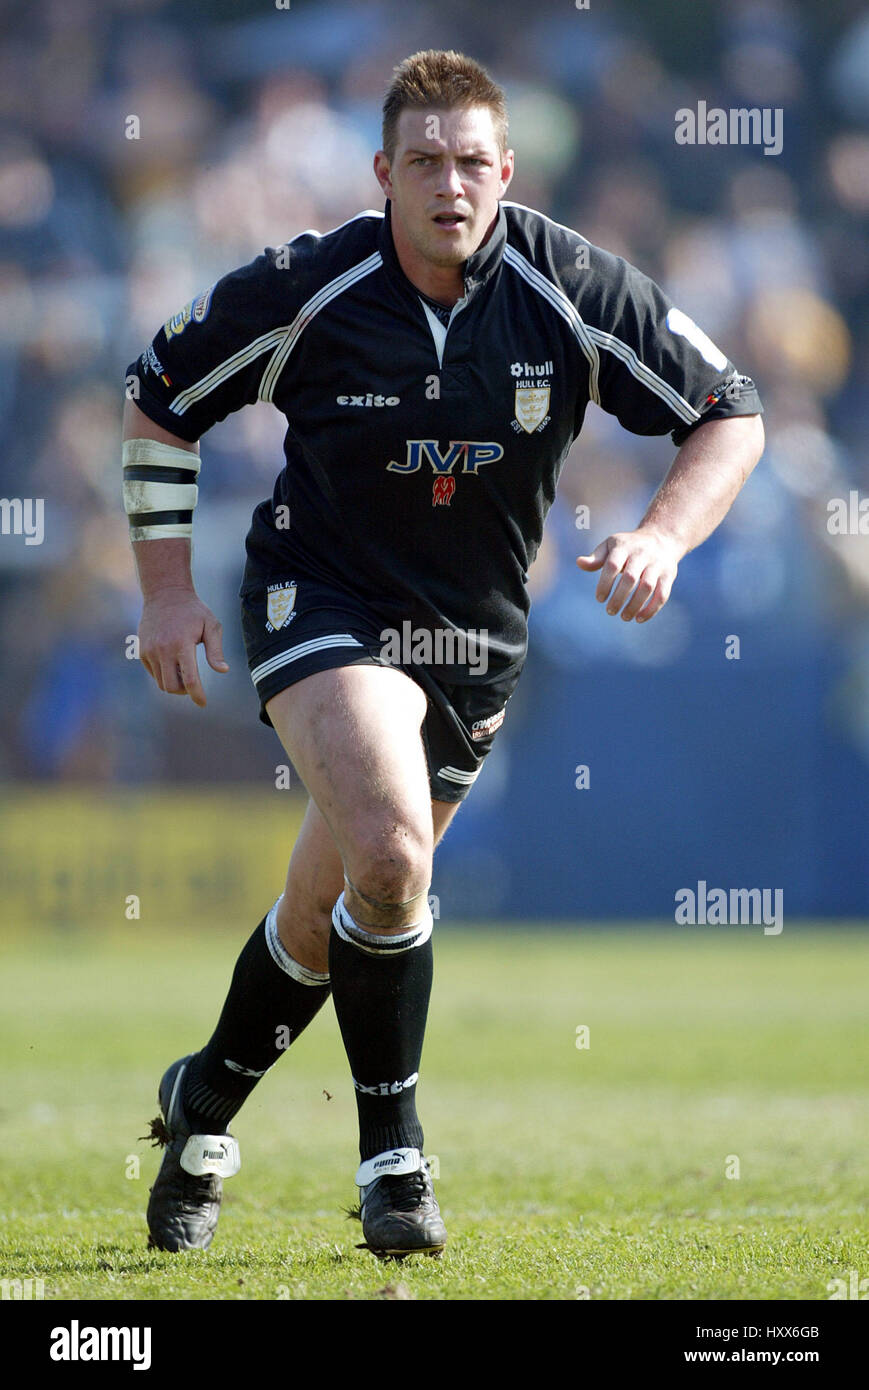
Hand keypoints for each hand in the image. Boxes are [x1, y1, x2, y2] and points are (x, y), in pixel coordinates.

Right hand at [138, 588, 228, 705]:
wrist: (165, 594)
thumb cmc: (193, 610)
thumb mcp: (211, 625)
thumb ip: (216, 650)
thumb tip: (223, 671)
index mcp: (182, 644)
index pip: (189, 679)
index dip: (197, 695)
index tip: (203, 703)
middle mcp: (163, 649)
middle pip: (172, 687)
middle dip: (185, 691)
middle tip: (194, 683)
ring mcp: (149, 650)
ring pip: (161, 682)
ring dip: (175, 684)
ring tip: (185, 671)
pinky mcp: (141, 650)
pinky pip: (153, 673)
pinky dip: (164, 675)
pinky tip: (174, 664)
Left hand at [576, 528, 680, 622]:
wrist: (661, 538)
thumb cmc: (628, 546)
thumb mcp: (610, 546)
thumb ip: (596, 558)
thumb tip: (579, 563)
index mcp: (624, 546)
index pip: (612, 565)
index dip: (604, 584)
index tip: (599, 599)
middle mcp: (642, 554)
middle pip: (630, 578)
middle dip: (619, 598)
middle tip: (610, 611)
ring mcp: (657, 564)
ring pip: (647, 587)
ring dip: (635, 605)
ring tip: (624, 617)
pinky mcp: (669, 574)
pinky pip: (662, 594)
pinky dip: (651, 609)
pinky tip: (639, 619)